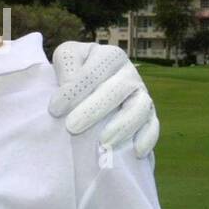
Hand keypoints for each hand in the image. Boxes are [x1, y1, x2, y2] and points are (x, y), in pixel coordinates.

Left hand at [49, 42, 158, 156]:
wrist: (93, 85)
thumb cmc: (77, 71)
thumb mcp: (67, 58)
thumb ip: (66, 64)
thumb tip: (69, 84)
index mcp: (109, 56)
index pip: (92, 73)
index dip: (73, 92)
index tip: (54, 110)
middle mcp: (130, 74)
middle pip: (117, 90)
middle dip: (93, 110)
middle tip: (72, 127)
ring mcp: (142, 94)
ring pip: (140, 108)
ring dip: (122, 126)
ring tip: (103, 142)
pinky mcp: (150, 115)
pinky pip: (153, 126)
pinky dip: (147, 138)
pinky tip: (135, 151)